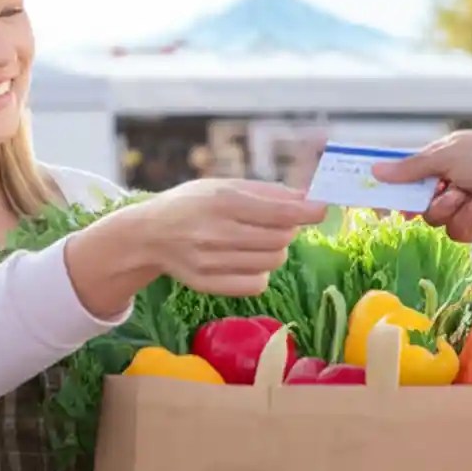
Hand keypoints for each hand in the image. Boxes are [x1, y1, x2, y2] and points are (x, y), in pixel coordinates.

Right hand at [138, 178, 326, 295]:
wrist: (148, 234)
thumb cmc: (191, 203)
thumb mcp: (223, 185)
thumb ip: (266, 192)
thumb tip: (307, 197)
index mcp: (222, 201)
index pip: (279, 212)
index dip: (307, 212)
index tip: (323, 209)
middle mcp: (216, 232)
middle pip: (280, 239)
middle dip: (287, 229)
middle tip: (274, 222)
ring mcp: (210, 262)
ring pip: (272, 262)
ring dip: (274, 250)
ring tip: (255, 240)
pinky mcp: (207, 284)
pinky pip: (257, 284)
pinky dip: (260, 273)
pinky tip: (245, 260)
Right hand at [372, 130, 471, 242]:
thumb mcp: (446, 156)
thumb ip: (410, 168)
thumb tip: (375, 171)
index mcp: (442, 158)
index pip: (409, 171)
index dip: (395, 183)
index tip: (379, 194)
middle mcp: (449, 181)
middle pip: (417, 200)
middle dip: (423, 199)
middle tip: (427, 196)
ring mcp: (461, 204)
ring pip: (434, 218)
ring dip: (447, 207)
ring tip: (465, 195)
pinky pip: (454, 230)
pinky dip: (465, 218)